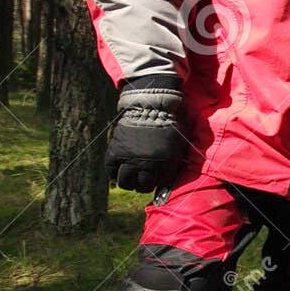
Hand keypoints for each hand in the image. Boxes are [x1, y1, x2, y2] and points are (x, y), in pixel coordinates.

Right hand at [106, 74, 186, 191]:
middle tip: (141, 181)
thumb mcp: (178, 143)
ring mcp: (130, 158)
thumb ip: (174, 160)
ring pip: (125, 182)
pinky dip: (113, 174)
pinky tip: (118, 173)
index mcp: (165, 162)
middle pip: (142, 186)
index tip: (154, 180)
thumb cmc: (169, 122)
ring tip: (130, 178)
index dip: (156, 182)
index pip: (158, 183)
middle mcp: (147, 163)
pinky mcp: (116, 151)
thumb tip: (169, 175)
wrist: (150, 105)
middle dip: (142, 185)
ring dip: (128, 182)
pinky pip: (111, 170)